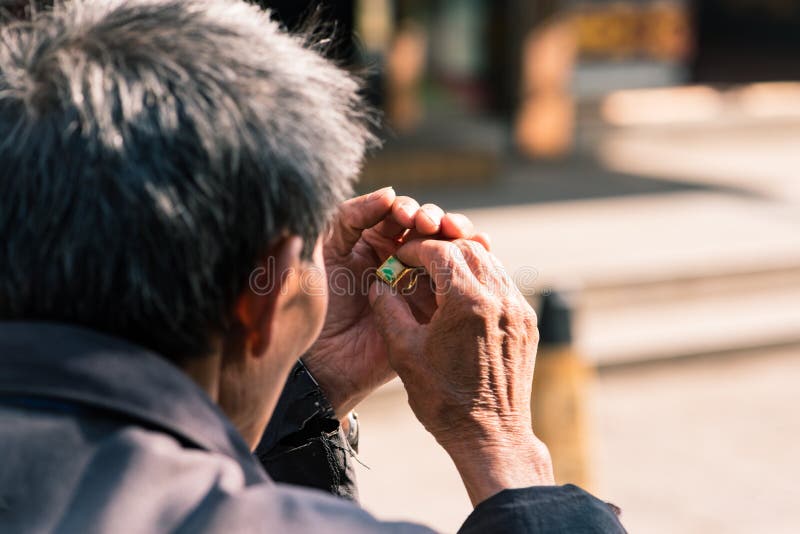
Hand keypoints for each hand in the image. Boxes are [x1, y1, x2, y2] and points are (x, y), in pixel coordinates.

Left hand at [303, 187, 488, 417]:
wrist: (323, 357)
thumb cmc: (318, 302)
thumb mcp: (327, 250)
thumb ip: (350, 216)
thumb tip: (390, 193)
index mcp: (375, 239)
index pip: (402, 213)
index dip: (408, 210)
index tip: (407, 217)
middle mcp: (401, 257)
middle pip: (431, 227)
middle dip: (435, 220)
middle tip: (430, 226)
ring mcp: (420, 282)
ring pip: (449, 249)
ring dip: (458, 235)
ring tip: (456, 233)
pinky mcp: (435, 306)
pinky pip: (459, 281)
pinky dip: (473, 261)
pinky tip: (479, 248)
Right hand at [368, 238, 553, 504]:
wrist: (491, 436)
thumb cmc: (443, 399)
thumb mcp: (404, 352)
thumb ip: (388, 309)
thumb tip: (378, 283)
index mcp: (467, 302)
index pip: (439, 251)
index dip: (414, 249)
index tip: (398, 258)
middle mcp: (499, 298)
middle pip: (468, 248)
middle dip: (440, 249)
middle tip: (416, 261)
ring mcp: (518, 309)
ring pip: (490, 262)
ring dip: (462, 261)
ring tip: (436, 276)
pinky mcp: (527, 322)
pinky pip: (503, 283)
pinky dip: (480, 279)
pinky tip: (459, 296)